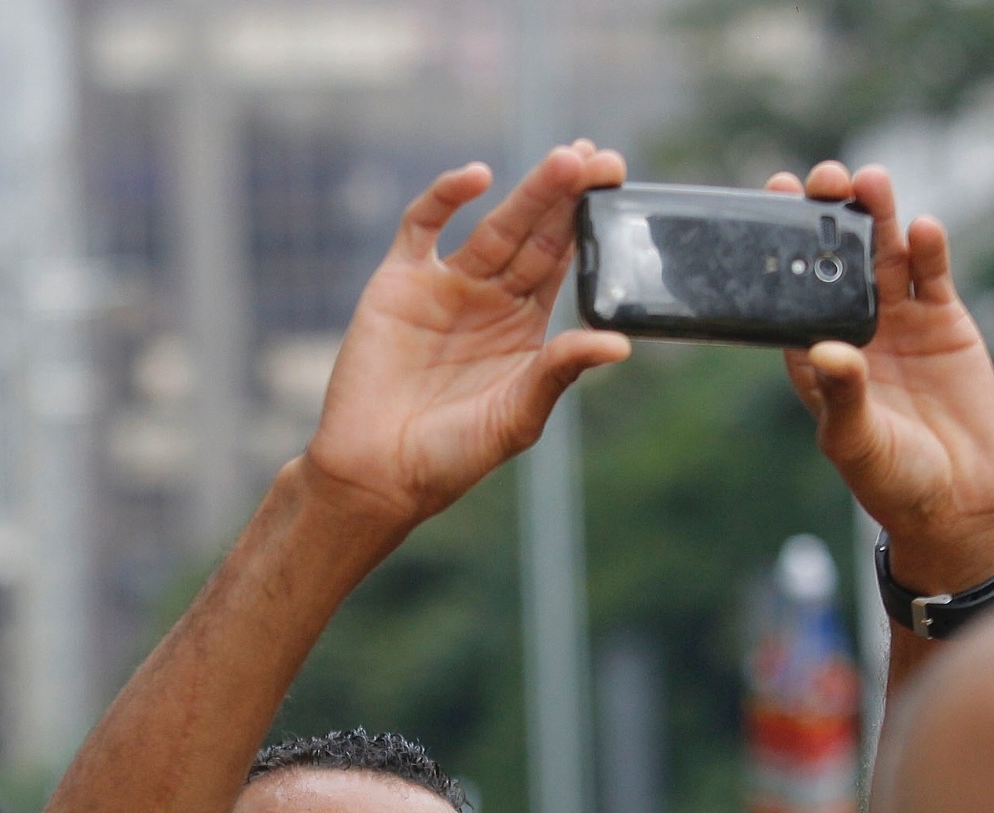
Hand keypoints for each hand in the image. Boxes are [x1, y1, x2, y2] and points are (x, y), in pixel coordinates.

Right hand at [306, 141, 632, 529]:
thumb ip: (560, 373)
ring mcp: (444, 286)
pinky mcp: (398, 282)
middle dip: (567, 195)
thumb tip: (619, 344)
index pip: (563, 262)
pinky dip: (446, 196)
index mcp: (523, 328)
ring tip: (566, 160)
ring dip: (529, 192)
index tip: (617, 187)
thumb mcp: (516, 417)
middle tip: (600, 157)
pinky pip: (423, 225)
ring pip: (493, 225)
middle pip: (535, 234)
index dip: (588, 224)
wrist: (374, 473)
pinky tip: (477, 177)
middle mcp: (488, 299)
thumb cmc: (449, 457)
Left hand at [773, 162, 993, 593]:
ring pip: (884, 257)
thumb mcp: (856, 440)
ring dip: (877, 217)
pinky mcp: (943, 322)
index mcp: (813, 355)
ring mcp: (897, 322)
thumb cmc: (889, 478)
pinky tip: (921, 225)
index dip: (779, 250)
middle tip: (819, 178)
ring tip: (868, 180)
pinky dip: (928, 250)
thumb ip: (844, 395)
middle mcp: (851, 329)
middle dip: (827, 218)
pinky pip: (931, 276)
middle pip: (836, 261)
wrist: (954, 497)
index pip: (789, 293)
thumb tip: (827, 351)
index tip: (767, 205)